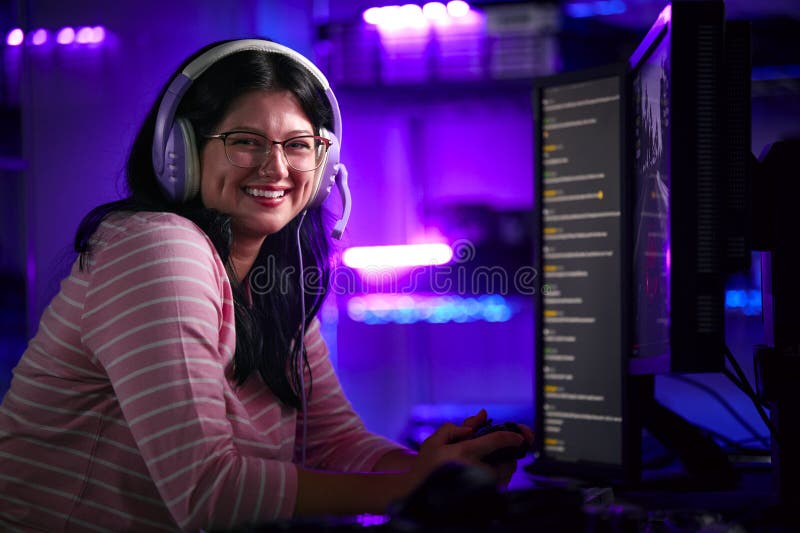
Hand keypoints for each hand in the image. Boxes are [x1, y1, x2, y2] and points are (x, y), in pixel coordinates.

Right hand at [410, 417, 526, 488]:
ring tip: (488, 462)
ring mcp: (481, 488)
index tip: (520, 436)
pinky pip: (499, 486)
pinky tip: (483, 473)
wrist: (417, 494)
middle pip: (507, 461)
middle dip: (507, 454)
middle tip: (501, 448)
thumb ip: (457, 427)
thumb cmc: (426, 466)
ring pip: (505, 475)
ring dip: (503, 466)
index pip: (497, 441)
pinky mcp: (482, 499)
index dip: (512, 437)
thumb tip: (481, 416)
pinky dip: (497, 477)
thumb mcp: (435, 441)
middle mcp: (476, 471)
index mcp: (465, 453)